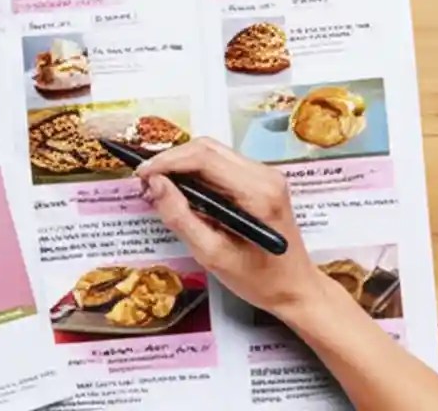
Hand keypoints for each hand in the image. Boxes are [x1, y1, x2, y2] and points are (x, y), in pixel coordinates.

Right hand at [138, 138, 329, 319]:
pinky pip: (222, 165)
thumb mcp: (212, 255)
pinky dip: (197, 174)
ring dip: (183, 166)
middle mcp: (265, 175)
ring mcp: (266, 175)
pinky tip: (184, 193)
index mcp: (257, 192)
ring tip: (160, 189)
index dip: (167, 161)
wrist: (295, 288)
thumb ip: (181, 218)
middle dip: (172, 161)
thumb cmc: (260, 279)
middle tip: (147, 183)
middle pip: (207, 148)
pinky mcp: (261, 180)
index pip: (203, 157)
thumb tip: (156, 184)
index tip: (142, 175)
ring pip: (213, 153)